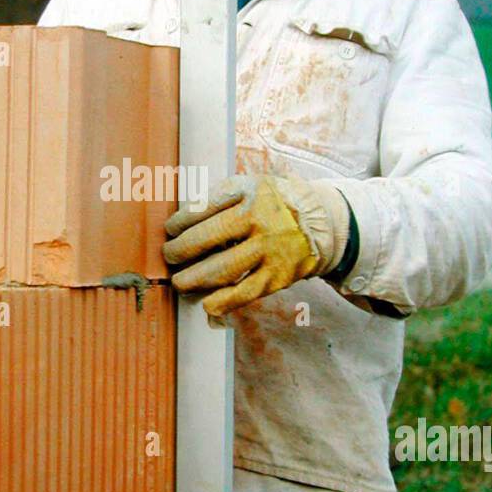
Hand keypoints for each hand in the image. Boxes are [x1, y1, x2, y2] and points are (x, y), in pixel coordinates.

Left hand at [162, 173, 349, 316]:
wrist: (322, 223)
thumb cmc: (274, 205)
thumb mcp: (251, 187)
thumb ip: (220, 200)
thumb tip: (180, 224)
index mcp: (249, 192)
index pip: (203, 207)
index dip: (180, 221)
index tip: (170, 229)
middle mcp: (259, 219)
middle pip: (207, 237)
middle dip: (179, 250)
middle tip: (169, 256)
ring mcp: (268, 249)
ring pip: (221, 269)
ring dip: (193, 278)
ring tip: (180, 281)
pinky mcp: (277, 276)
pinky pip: (244, 293)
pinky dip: (222, 302)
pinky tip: (207, 304)